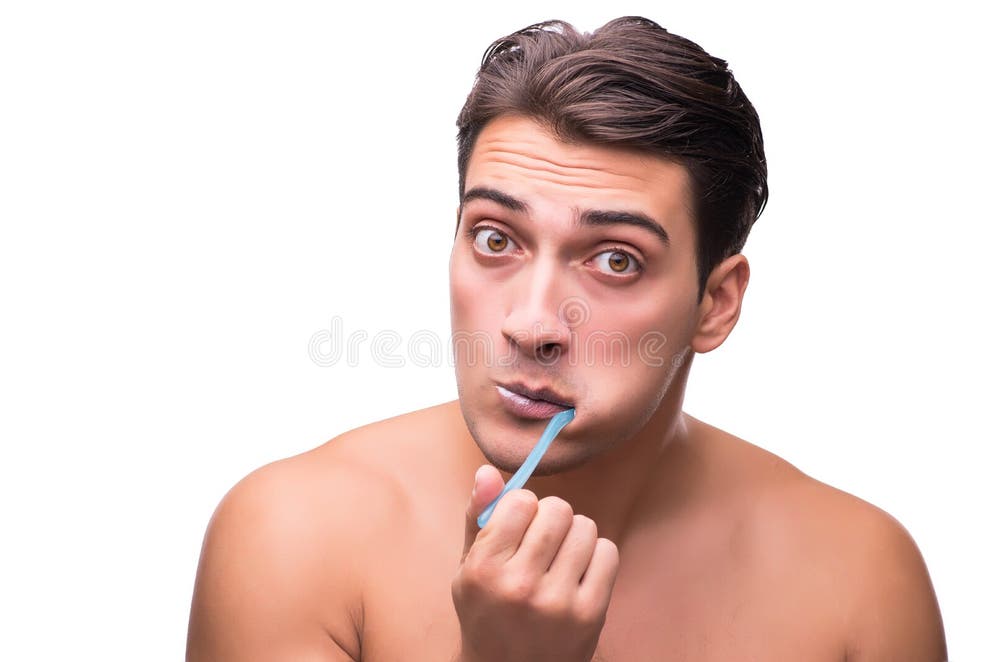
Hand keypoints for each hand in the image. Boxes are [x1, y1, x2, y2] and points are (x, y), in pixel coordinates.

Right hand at [451, 465, 619, 661]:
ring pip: (586, 527)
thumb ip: (477, 517)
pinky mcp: (590, 615)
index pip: (521, 501)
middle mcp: (520, 586)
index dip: (524, 507)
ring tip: (561, 557)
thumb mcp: (467, 569)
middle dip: (552, 516)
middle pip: (558, 510)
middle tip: (543, 540)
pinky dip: (597, 555)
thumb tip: (488, 470)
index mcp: (483, 569)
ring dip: (575, 535)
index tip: (520, 526)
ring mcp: (558, 603)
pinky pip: (609, 553)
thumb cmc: (488, 613)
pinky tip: (579, 572)